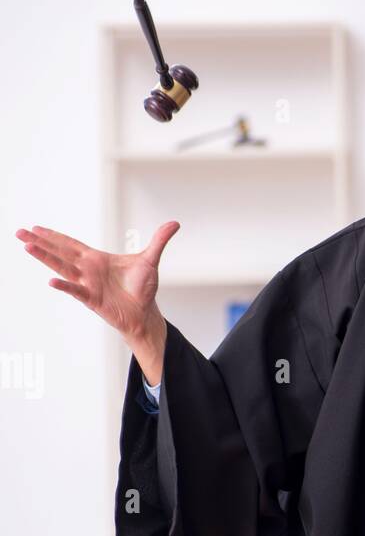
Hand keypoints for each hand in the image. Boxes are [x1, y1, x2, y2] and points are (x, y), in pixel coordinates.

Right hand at [15, 220, 179, 348]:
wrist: (145, 313)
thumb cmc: (143, 288)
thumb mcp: (151, 260)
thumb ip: (159, 240)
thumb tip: (174, 223)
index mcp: (96, 259)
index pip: (71, 244)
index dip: (54, 235)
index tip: (36, 227)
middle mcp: (88, 270)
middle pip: (60, 252)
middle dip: (41, 242)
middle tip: (20, 232)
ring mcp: (88, 284)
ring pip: (62, 268)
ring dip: (45, 258)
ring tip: (27, 247)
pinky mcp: (93, 300)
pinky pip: (76, 291)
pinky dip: (65, 287)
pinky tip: (51, 282)